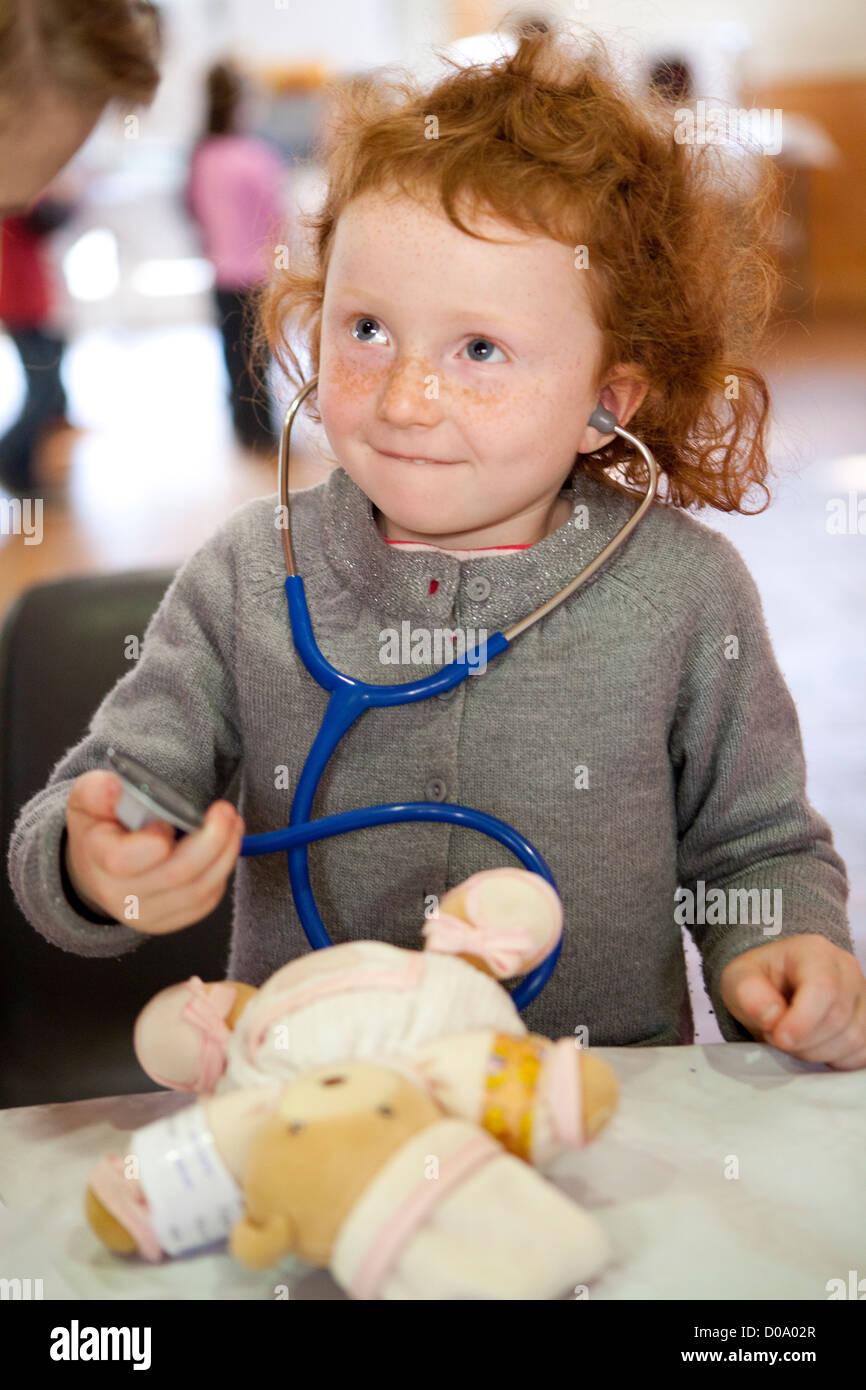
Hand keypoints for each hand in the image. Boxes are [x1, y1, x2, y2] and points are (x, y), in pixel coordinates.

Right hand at [65, 769, 244, 934]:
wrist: (95, 868)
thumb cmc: (99, 829)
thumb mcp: (87, 799)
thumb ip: (97, 789)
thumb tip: (113, 786)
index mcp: (97, 859)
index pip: (125, 860)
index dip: (156, 839)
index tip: (169, 818)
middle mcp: (119, 895)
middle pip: (177, 874)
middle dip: (212, 839)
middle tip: (225, 811)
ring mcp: (145, 914)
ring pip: (199, 890)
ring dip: (225, 854)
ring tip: (232, 825)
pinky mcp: (167, 921)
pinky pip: (206, 902)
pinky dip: (220, 872)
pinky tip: (223, 849)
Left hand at [720, 934, 865, 1070]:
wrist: (775, 985)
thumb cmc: (759, 980)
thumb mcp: (739, 979)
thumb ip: (749, 995)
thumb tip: (773, 1018)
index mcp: (814, 951)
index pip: (823, 987)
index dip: (803, 1020)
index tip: (780, 1038)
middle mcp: (847, 970)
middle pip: (838, 1018)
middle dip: (803, 1040)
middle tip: (777, 1036)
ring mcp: (863, 997)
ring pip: (853, 1039)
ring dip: (816, 1052)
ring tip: (793, 1038)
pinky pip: (862, 1053)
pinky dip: (836, 1060)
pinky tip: (814, 1046)